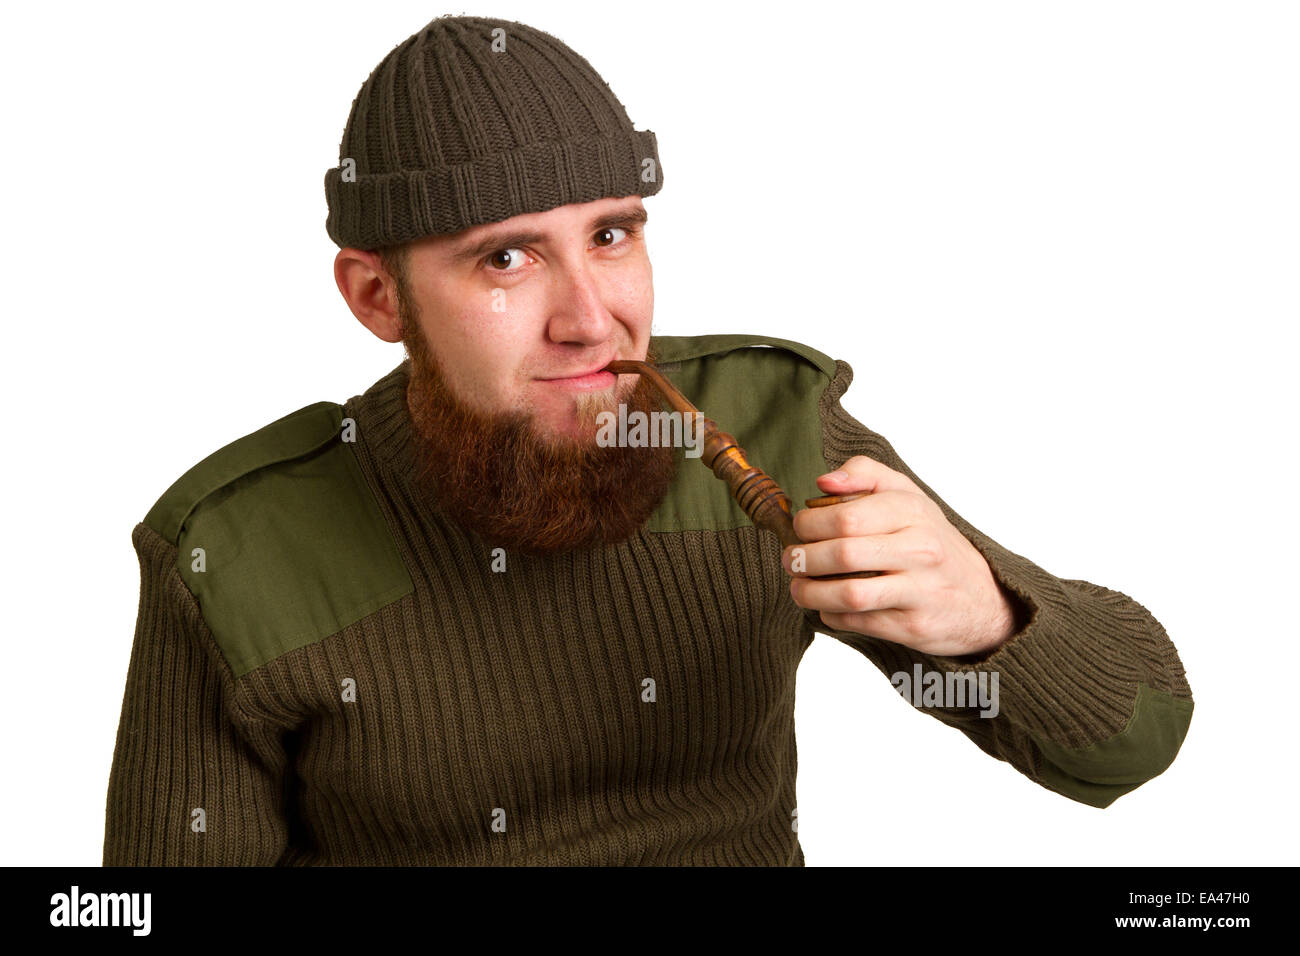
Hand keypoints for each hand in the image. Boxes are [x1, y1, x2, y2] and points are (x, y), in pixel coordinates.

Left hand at [784, 455, 1019, 656]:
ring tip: (798, 587)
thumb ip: (865, 475)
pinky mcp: (913, 626)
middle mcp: (920, 551)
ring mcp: (919, 591)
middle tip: (791, 560)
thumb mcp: (909, 497)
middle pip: (843, 554)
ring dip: (810, 592)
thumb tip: (824, 481)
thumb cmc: (932, 541)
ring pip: (849, 594)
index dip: (810, 523)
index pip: (846, 516)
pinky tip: (827, 606)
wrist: (983, 599)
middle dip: (804, 559)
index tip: (799, 528)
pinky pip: (858, 623)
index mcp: (913, 513)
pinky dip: (831, 615)